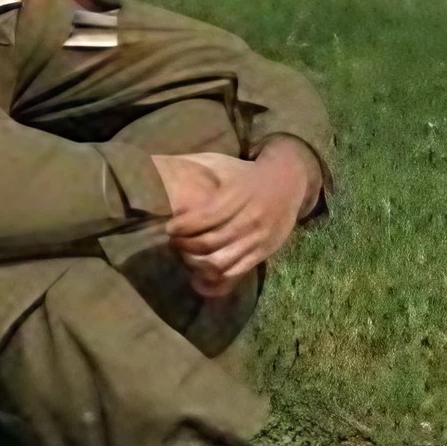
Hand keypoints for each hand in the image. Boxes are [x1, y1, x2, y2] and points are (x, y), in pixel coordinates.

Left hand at [152, 139, 321, 299]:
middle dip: (184, 247)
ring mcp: (256, 240)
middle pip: (209, 244)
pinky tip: (198, 278)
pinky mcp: (261, 253)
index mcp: (236, 197)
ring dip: (196, 265)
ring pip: (220, 264)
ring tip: (184, 257)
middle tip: (173, 242)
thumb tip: (158, 166)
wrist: (288, 181)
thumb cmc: (247, 173)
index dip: (182, 227)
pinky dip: (213, 282)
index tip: (170, 227)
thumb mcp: (222, 163)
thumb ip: (194, 166)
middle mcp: (248, 220)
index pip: (205, 218)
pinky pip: (235, 275)